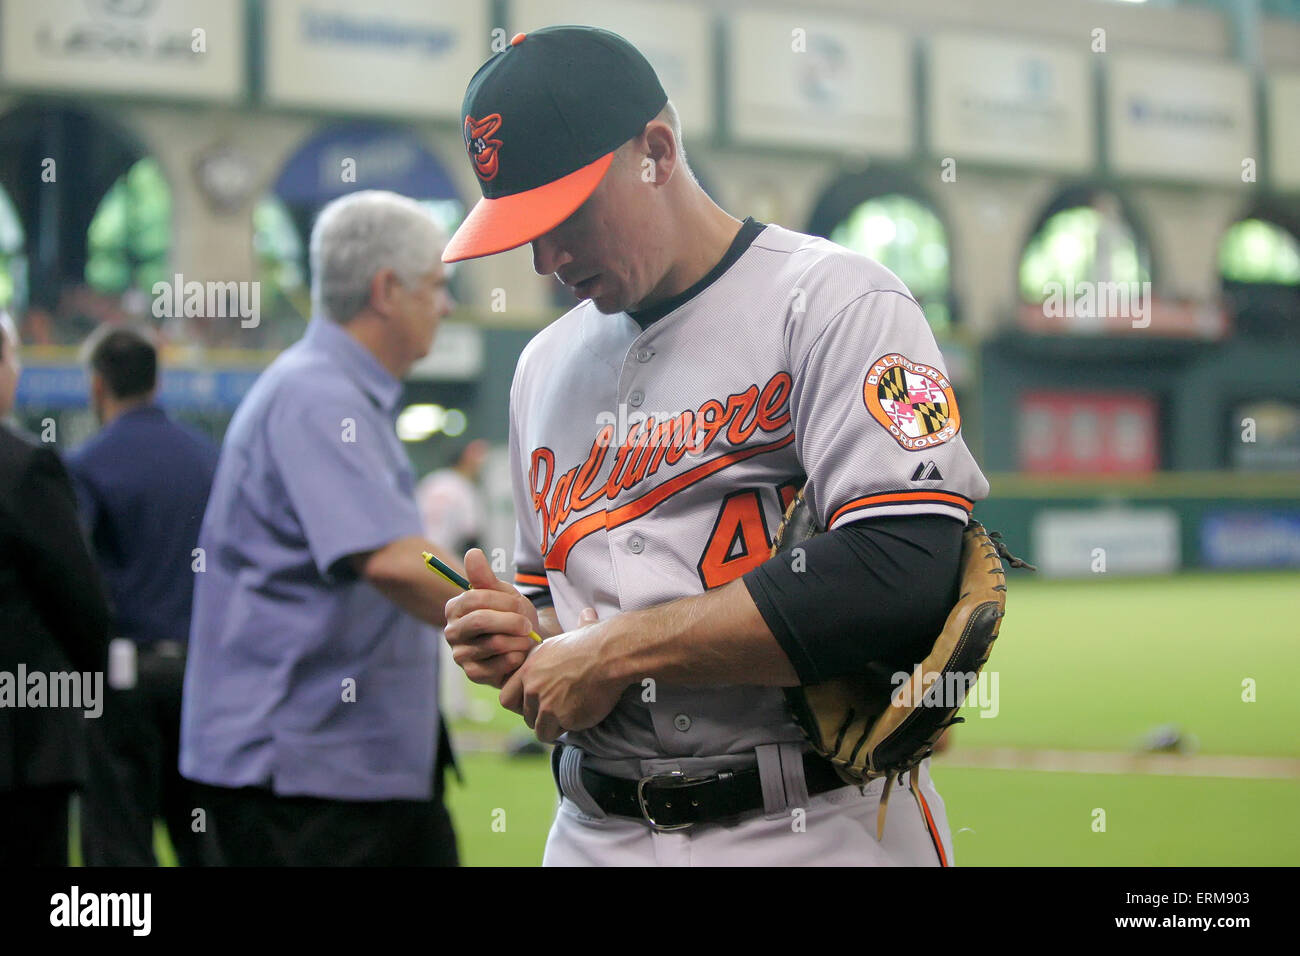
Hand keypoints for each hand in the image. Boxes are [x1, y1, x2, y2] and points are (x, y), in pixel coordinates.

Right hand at [443, 548, 540, 687]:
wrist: (528, 644)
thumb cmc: (513, 616)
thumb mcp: (504, 593)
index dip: (502, 601)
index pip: (475, 598)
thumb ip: (486, 576)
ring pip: (493, 643)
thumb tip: (472, 553)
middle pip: (480, 621)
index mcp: (455, 608)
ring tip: (526, 638)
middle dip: (511, 621)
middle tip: (527, 624)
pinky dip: (516, 657)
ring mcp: (460, 655)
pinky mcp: (473, 674)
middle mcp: (452, 632)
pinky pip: (498, 664)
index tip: (520, 604)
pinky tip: (520, 653)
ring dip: (518, 640)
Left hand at [499, 607, 624, 742]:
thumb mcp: (575, 632)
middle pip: (524, 716)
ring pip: (540, 729)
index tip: (535, 704)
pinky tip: (581, 716)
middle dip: (539, 717)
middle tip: (557, 711)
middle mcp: (532, 684)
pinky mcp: (560, 717)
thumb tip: (588, 614)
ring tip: (572, 714)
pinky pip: (559, 732)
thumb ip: (574, 630)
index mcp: (529, 666)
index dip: (520, 704)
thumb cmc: (598, 642)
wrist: (611, 654)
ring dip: (554, 726)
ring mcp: (544, 703)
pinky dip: (569, 729)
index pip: (506, 697)